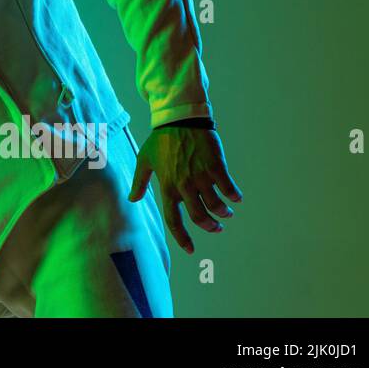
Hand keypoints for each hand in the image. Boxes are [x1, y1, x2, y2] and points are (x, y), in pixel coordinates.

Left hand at [128, 127, 242, 254]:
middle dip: (209, 226)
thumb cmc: (161, 140)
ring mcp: (200, 176)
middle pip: (199, 216)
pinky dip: (234, 196)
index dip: (182, 237)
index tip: (190, 249)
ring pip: (215, 205)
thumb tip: (132, 199)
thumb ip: (140, 181)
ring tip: (226, 212)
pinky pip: (228, 188)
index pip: (174, 219)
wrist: (180, 119)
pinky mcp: (215, 167)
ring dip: (223, 212)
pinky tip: (236, 197)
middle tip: (216, 228)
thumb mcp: (145, 160)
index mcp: (167, 186)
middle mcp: (184, 185)